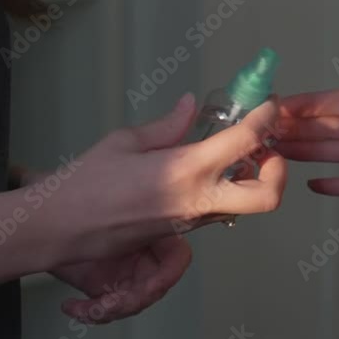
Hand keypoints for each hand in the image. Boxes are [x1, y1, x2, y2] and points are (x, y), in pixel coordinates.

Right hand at [37, 94, 285, 308]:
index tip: (268, 105)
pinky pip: (220, 213)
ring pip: (247, 207)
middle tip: (267, 148)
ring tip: (240, 155)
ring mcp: (194, 220)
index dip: (266, 118)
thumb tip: (189, 106)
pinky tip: (211, 172)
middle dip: (279, 171)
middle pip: (268, 196)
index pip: (247, 140)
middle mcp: (198, 199)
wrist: (59, 229)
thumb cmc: (84, 183)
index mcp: (186, 168)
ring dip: (255, 181)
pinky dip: (228, 192)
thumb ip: (167, 126)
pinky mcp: (183, 233)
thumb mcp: (125, 142)